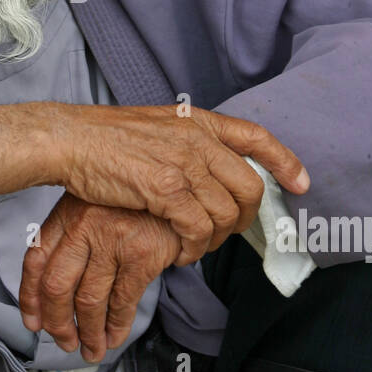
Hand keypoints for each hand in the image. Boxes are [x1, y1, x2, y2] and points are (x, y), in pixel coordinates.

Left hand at [19, 195, 186, 362]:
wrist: (177, 190)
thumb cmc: (133, 201)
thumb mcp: (94, 205)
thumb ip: (72, 237)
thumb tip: (50, 287)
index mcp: (67, 214)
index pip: (36, 260)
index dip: (30, 297)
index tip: (34, 321)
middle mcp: (84, 226)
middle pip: (56, 287)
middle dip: (58, 323)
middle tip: (65, 341)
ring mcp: (112, 241)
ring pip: (88, 301)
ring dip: (89, 334)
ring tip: (91, 349)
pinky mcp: (141, 255)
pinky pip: (122, 302)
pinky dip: (116, 327)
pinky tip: (114, 337)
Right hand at [53, 104, 307, 266]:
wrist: (70, 140)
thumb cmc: (104, 138)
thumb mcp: (156, 127)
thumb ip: (186, 143)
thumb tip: (207, 170)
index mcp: (196, 120)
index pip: (255, 137)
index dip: (284, 161)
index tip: (301, 184)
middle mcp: (197, 138)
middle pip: (248, 187)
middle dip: (244, 220)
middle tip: (224, 235)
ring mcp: (183, 163)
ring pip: (225, 214)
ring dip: (214, 240)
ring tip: (193, 246)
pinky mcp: (165, 189)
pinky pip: (198, 229)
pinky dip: (194, 247)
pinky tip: (180, 250)